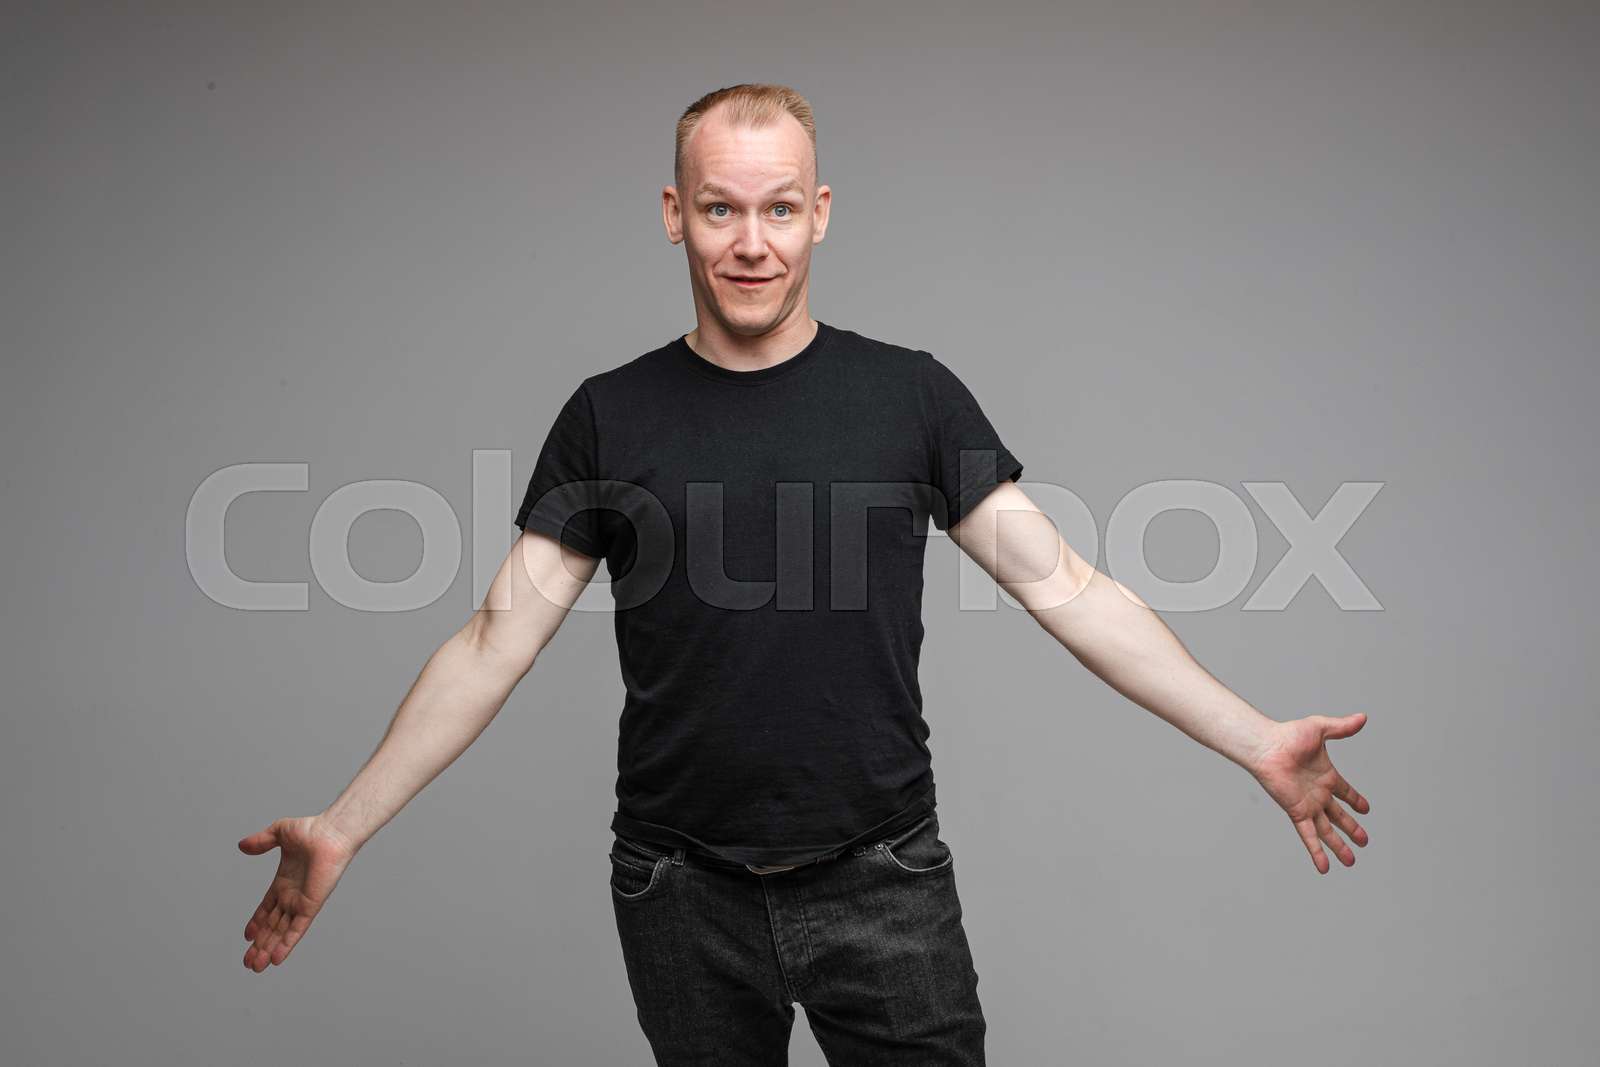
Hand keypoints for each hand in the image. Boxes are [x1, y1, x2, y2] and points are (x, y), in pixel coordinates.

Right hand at [236, 815, 357, 971]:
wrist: (331, 832)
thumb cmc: (312, 830)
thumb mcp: (279, 833)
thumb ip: (261, 842)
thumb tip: (242, 846)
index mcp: (284, 882)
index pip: (267, 908)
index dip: (257, 923)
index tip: (248, 937)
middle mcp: (292, 896)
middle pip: (273, 926)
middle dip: (260, 944)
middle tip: (248, 962)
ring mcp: (301, 902)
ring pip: (282, 932)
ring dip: (269, 949)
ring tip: (256, 967)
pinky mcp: (311, 905)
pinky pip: (297, 929)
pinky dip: (287, 944)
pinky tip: (277, 958)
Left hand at [1248, 713, 1370, 873]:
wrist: (1266, 746)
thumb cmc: (1288, 735)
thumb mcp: (1321, 728)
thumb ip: (1342, 727)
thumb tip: (1362, 717)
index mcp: (1326, 776)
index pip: (1345, 792)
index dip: (1356, 800)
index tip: (1365, 808)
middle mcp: (1318, 793)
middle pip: (1339, 816)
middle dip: (1351, 829)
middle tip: (1364, 840)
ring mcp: (1308, 804)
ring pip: (1327, 831)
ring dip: (1339, 846)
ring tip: (1352, 861)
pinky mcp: (1297, 812)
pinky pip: (1309, 835)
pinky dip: (1316, 851)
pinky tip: (1324, 867)